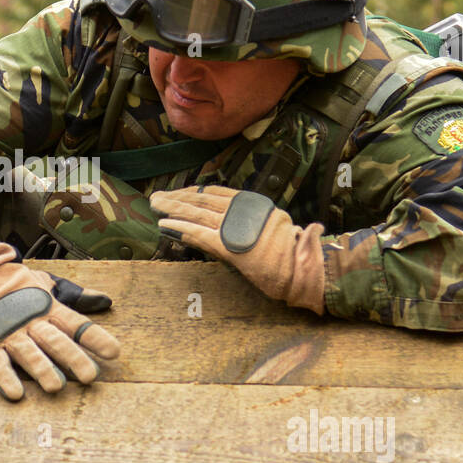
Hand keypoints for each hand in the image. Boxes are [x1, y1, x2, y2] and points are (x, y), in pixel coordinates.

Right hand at [0, 243, 121, 400]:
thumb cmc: (12, 285)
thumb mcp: (45, 284)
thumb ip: (74, 295)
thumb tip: (105, 300)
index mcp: (47, 307)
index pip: (75, 322)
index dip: (94, 337)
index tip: (114, 352)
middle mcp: (29, 320)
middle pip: (54, 340)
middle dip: (73, 357)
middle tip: (90, 375)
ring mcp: (7, 332)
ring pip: (27, 352)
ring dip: (41, 369)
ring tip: (56, 386)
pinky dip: (4, 377)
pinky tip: (15, 392)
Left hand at [150, 185, 325, 314]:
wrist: (306, 270)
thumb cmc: (296, 256)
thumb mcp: (277, 230)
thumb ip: (256, 224)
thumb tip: (235, 225)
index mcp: (255, 204)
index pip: (217, 193)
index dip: (194, 192)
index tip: (179, 192)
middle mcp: (243, 210)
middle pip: (203, 200)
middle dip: (178, 198)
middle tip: (158, 197)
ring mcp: (236, 227)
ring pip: (197, 213)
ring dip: (173, 209)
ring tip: (155, 206)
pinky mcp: (230, 246)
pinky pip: (199, 234)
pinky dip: (180, 229)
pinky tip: (165, 226)